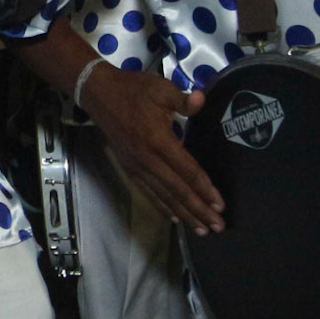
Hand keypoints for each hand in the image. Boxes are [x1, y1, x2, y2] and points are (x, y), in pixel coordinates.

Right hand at [80, 63, 222, 233]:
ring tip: (201, 229)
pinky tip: (175, 218)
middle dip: (199, 210)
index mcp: (158, 141)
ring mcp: (137, 167)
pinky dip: (163, 207)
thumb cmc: (133, 90)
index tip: (220, 205)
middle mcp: (148, 160)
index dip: (205, 189)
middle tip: (217, 226)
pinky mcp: (129, 168)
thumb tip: (201, 100)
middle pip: (178, 191)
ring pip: (164, 196)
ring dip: (184, 214)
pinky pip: (149, 193)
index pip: (187, 171)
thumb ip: (183, 99)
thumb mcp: (160, 88)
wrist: (99, 94)